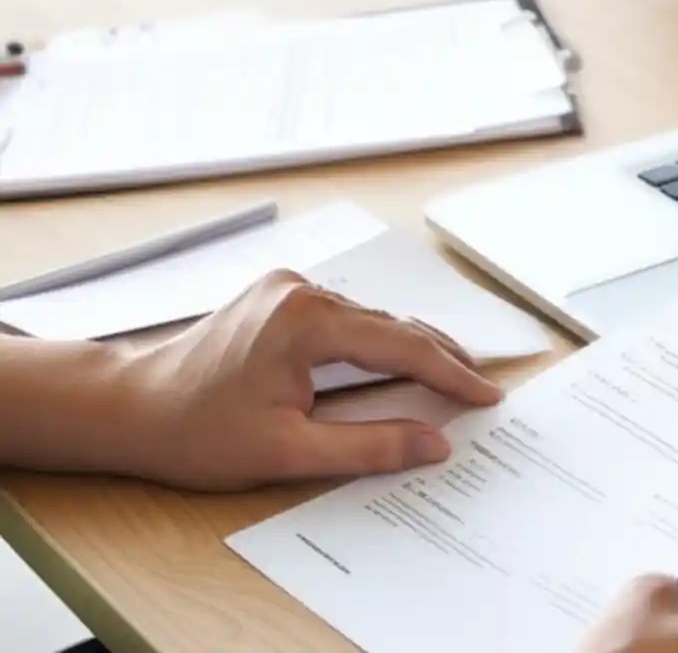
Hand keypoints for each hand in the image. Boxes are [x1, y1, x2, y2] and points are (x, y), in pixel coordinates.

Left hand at [115, 269, 503, 490]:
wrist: (126, 406)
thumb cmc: (195, 431)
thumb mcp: (289, 452)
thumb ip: (370, 448)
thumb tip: (435, 443)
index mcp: (308, 321)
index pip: (403, 347)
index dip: (452, 374)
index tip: (487, 395)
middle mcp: (302, 291)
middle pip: (393, 326)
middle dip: (440, 357)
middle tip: (481, 386)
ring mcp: (288, 289)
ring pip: (372, 319)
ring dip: (409, 348)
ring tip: (450, 375)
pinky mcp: (278, 297)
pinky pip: (347, 316)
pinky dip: (378, 341)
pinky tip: (396, 360)